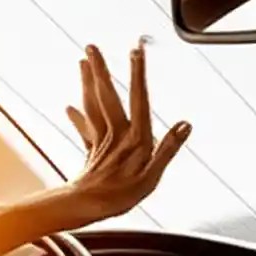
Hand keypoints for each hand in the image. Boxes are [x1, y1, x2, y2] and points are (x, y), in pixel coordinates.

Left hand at [61, 42, 190, 222]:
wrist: (85, 209)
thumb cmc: (119, 197)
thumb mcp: (152, 176)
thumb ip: (168, 149)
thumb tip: (185, 125)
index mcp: (133, 138)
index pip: (138, 99)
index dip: (137, 74)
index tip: (136, 51)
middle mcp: (116, 134)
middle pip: (106, 96)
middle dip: (101, 70)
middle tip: (91, 46)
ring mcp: (102, 141)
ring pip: (93, 106)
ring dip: (88, 83)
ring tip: (82, 63)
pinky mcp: (92, 152)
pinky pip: (85, 129)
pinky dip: (78, 117)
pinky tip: (69, 107)